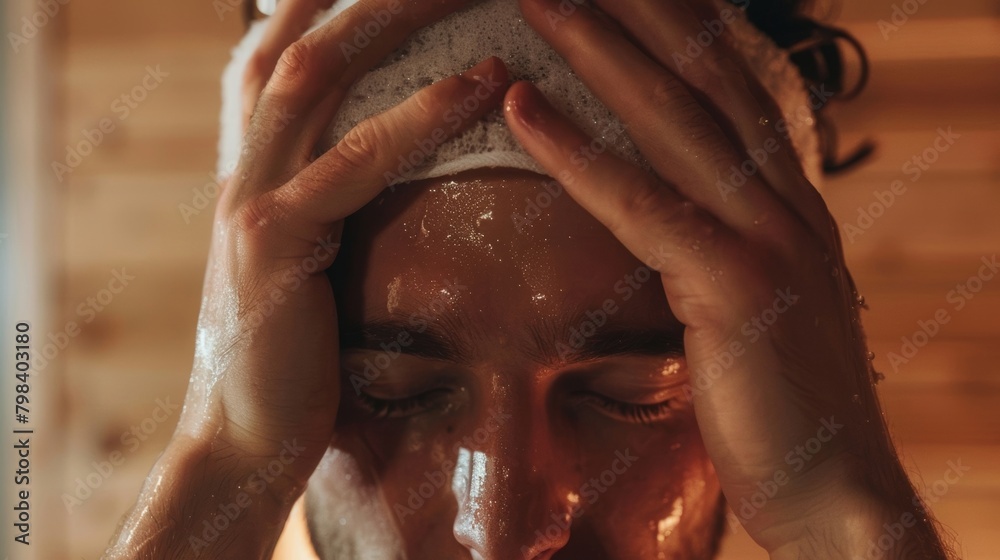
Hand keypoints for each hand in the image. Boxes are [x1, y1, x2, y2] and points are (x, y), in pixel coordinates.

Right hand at [105, 1, 508, 556]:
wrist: (245, 435)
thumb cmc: (295, 349)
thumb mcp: (306, 253)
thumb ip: (327, 193)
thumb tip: (378, 153)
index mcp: (253, 163)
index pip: (280, 49)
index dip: (324, 0)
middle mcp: (242, 165)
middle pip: (299, 38)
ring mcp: (249, 198)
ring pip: (313, 75)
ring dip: (391, 16)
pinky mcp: (272, 243)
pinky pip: (352, 164)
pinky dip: (416, 116)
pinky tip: (479, 84)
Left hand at [503, 0, 948, 556]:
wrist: (833, 491)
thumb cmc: (779, 405)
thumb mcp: (753, 306)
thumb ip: (717, 251)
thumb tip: (669, 225)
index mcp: (785, 203)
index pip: (729, 91)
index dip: (678, 31)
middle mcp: (783, 201)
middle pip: (706, 77)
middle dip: (640, 11)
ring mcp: (768, 237)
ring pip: (674, 119)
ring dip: (600, 49)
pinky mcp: (736, 285)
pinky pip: (643, 205)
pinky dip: (578, 151)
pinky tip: (521, 107)